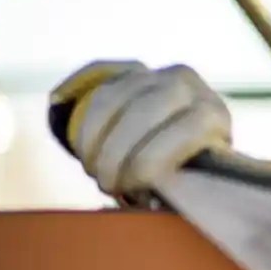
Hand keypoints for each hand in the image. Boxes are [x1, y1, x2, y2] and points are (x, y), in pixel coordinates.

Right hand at [49, 60, 232, 196]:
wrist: (191, 142)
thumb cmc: (187, 176)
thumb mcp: (193, 184)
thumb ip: (177, 189)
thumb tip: (150, 202)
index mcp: (213, 115)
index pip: (180, 134)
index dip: (146, 165)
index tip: (127, 191)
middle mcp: (189, 84)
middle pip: (141, 112)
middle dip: (114, 152)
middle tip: (102, 183)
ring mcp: (158, 71)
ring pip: (112, 95)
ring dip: (91, 135)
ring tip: (89, 166)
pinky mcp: (133, 68)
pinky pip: (95, 72)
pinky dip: (73, 88)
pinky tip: (57, 104)